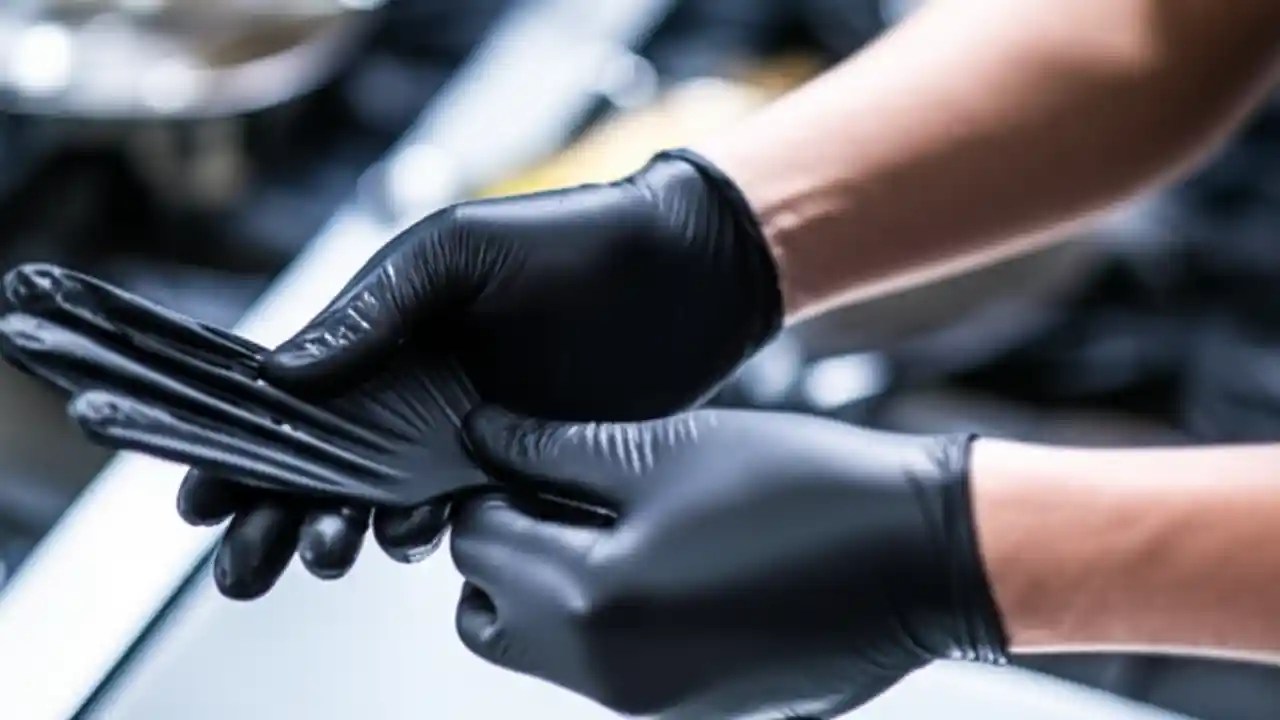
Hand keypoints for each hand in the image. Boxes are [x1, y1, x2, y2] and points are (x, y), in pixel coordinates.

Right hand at [188, 148, 781, 596]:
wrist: (683, 272)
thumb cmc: (567, 239)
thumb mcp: (455, 250)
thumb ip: (373, 308)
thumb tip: (283, 370)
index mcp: (380, 338)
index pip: (289, 402)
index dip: (239, 448)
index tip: (198, 493)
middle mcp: (411, 394)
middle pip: (319, 469)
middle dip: (271, 518)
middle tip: (242, 562)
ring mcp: (462, 436)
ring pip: (377, 502)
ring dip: (338, 533)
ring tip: (322, 550)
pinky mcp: (519, 467)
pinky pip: (457, 514)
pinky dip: (424, 531)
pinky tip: (410, 532)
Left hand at [451, 407, 1006, 718]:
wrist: (920, 557)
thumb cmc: (802, 490)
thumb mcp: (664, 450)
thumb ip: (554, 449)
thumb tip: (483, 436)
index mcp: (589, 600)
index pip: (475, 543)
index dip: (484, 485)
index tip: (514, 448)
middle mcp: (605, 671)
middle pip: (487, 613)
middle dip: (499, 548)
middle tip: (551, 488)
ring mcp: (646, 701)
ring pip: (540, 646)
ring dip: (544, 584)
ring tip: (608, 517)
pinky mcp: (685, 708)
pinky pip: (599, 664)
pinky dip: (597, 615)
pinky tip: (652, 557)